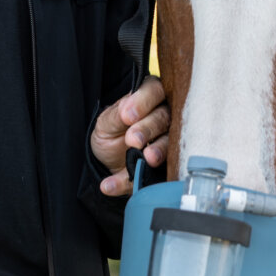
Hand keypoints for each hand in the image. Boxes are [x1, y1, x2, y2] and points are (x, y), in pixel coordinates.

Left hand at [90, 76, 168, 197]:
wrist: (107, 161)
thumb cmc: (111, 133)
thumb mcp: (106, 122)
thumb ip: (116, 115)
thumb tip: (126, 112)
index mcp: (150, 98)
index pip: (154, 90)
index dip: (144, 101)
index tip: (128, 116)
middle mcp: (164, 118)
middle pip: (164, 118)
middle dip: (148, 129)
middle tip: (133, 140)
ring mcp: (168, 142)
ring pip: (169, 143)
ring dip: (157, 152)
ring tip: (145, 159)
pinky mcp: (165, 166)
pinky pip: (154, 174)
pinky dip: (131, 181)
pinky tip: (112, 184)